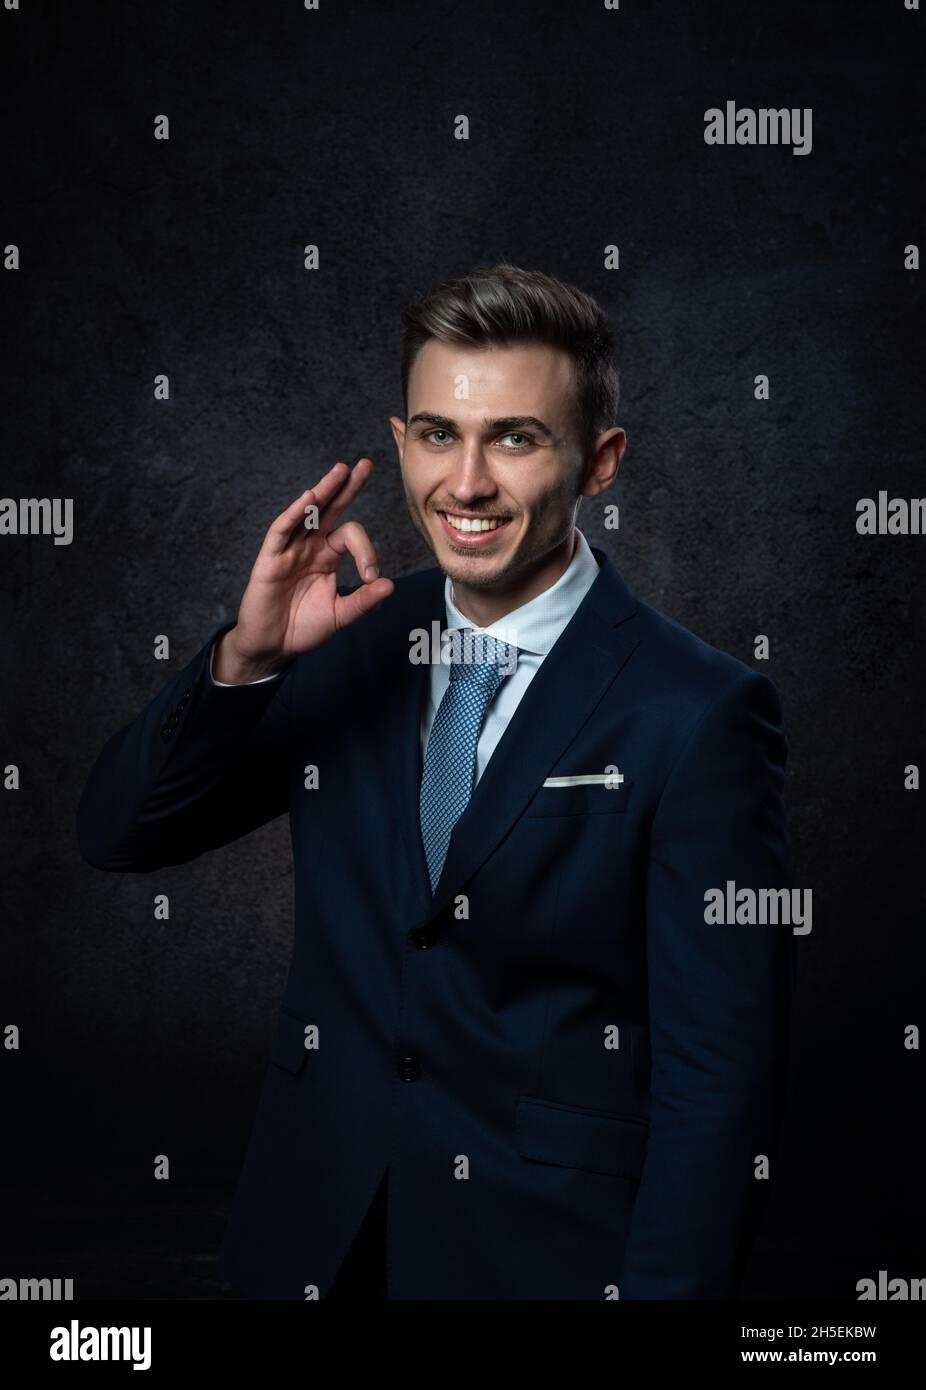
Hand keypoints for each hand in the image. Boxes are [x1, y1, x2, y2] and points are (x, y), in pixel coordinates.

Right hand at [214, 458, 393, 681]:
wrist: (273, 646)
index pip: (351, 536)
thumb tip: (389, 585)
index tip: (371, 576)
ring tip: (341, 470)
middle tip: (365, 465)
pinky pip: (282, 531)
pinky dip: (295, 514)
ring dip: (324, 490)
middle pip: (331, 509)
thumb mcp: (340, 615)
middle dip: (347, 487)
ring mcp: (289, 549)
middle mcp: (309, 546)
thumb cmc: (304, 628)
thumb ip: (363, 601)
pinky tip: (309, 498)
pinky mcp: (270, 558)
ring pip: (307, 513)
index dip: (366, 551)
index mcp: (327, 556)